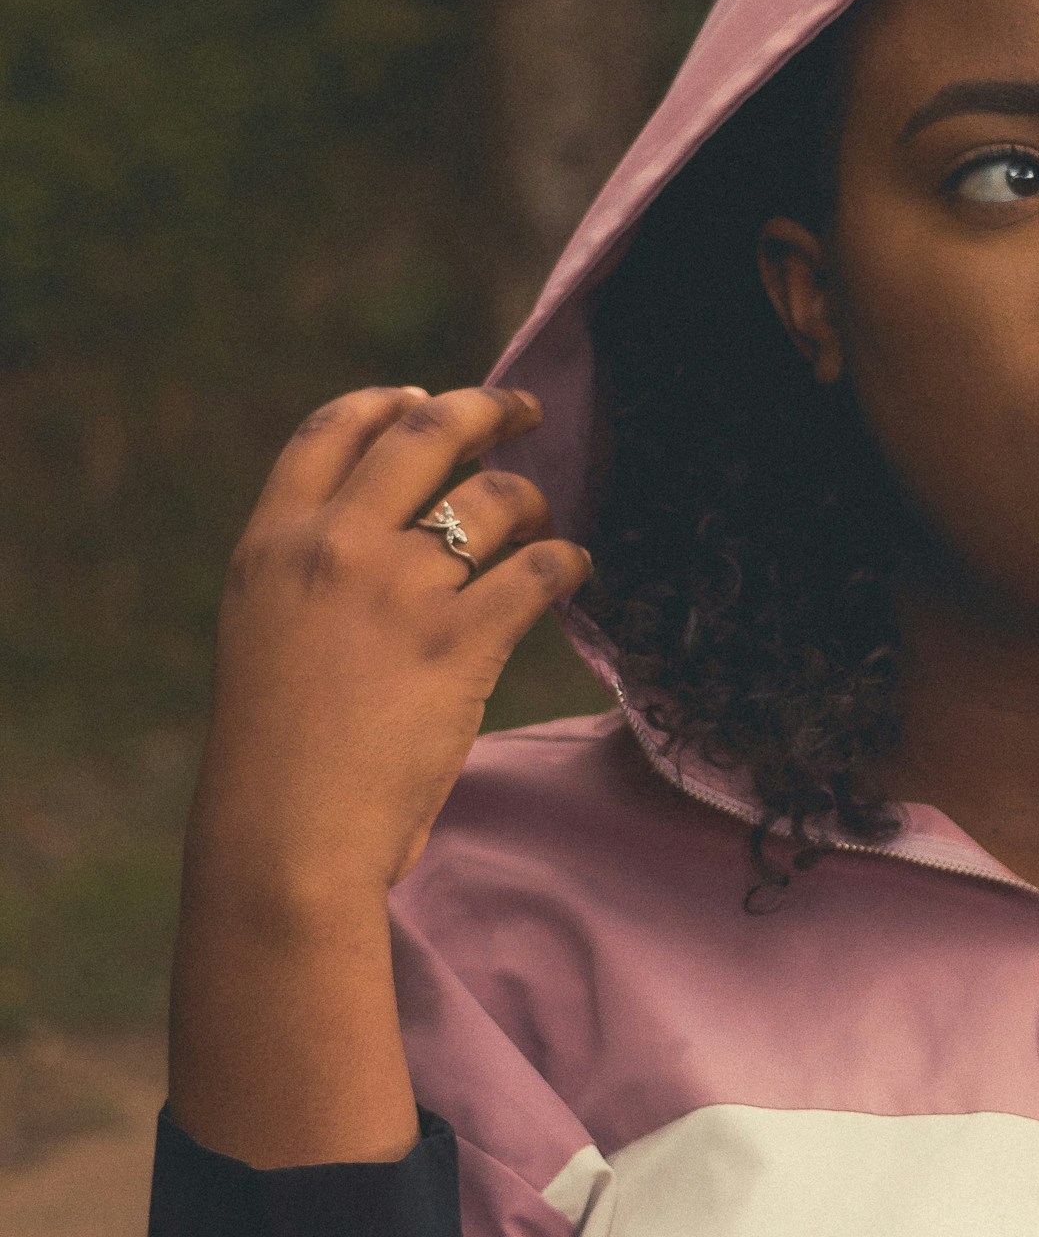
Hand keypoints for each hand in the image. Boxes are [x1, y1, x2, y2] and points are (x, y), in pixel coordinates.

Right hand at [168, 387, 588, 1167]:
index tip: (425, 398)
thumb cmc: (277, 761)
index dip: (386, 404)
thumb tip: (389, 543)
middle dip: (485, 410)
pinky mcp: (460, 641)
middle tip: (525, 411)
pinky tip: (576, 572)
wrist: (285, 838)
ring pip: (493, 500)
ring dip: (532, 501)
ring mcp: (399, 590)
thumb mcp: (265, 641)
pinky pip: (538, 571)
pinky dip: (567, 562)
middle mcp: (333, 548)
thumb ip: (313, 583)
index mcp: (271, 545)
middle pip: (425, 436)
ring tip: (544, 522)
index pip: (329, 432)